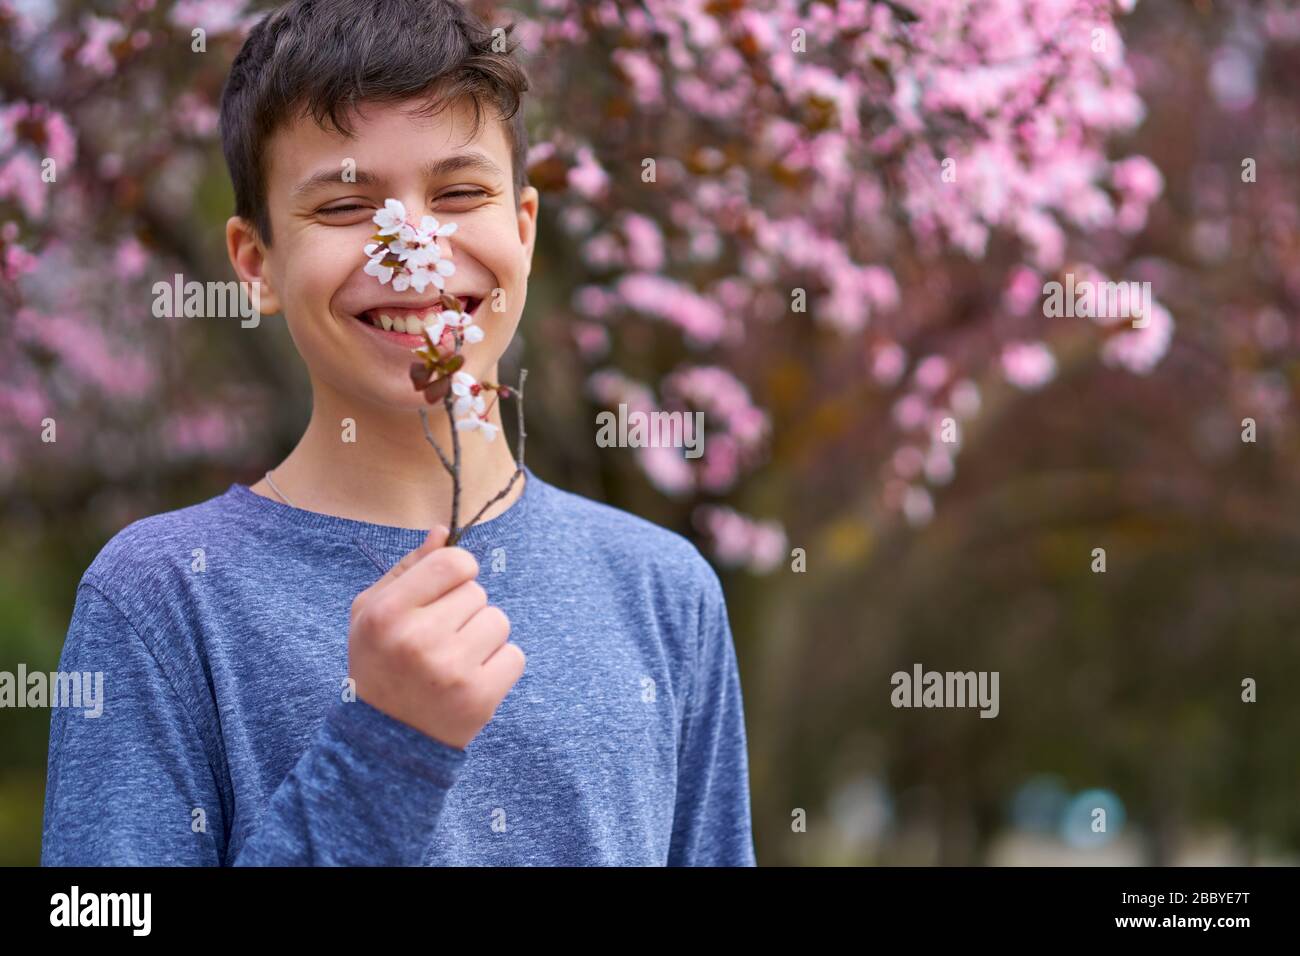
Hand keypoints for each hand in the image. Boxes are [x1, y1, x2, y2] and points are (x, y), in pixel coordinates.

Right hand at [347, 525, 524, 748]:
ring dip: (484, 636)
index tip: (450, 589)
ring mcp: (451, 670)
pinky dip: (499, 665)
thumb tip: (443, 532)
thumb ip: (409, 569)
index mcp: (387, 613)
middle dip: (465, 610)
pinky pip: (515, 655)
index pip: (453, 562)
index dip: (459, 571)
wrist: (385, 740)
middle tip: (440, 638)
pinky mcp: (479, 697)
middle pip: (478, 593)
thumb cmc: (380, 663)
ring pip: (499, 621)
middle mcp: (418, 639)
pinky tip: (472, 678)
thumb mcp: (373, 613)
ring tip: (456, 658)